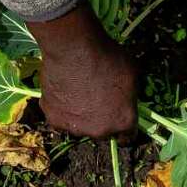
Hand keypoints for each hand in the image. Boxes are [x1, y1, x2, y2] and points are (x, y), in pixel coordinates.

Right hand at [26, 4, 137, 136]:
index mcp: (123, 121)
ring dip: (80, 115)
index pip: (127, 136)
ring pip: (80, 126)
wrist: (73, 50)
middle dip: (101, 119)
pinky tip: (63, 91)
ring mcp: (76, 128)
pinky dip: (61, 108)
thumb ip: (130, 93)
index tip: (118, 117)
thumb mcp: (132, 73)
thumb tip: (127, 95)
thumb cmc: (106, 58)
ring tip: (77, 92)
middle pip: (102, 132)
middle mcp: (100, 131)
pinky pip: (60, 118)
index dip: (123, 126)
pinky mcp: (54, 119)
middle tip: (96, 98)